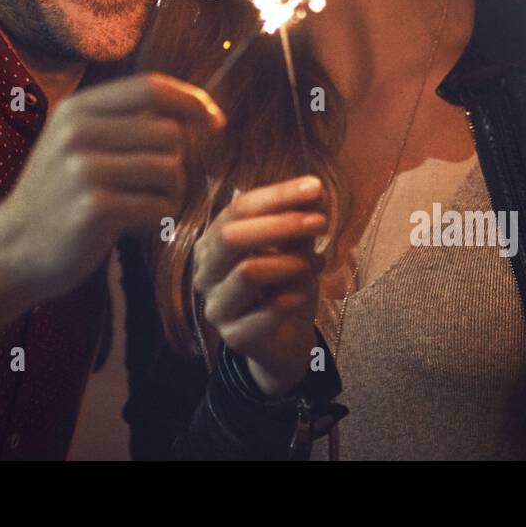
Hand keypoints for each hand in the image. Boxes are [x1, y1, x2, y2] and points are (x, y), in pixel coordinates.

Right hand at [0, 72, 224, 301]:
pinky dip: (159, 217)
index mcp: (76, 109)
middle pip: (169, 132)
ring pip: (170, 169)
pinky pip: (159, 205)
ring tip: (144, 205)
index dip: (191, 100)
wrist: (11, 250)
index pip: (151, 87)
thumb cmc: (56, 197)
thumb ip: (121, 121)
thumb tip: (192, 107)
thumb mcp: (73, 143)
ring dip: (170, 193)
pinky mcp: (96, 208)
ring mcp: (85, 170)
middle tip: (159, 186)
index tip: (214, 121)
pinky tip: (135, 225)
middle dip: (178, 161)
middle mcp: (78, 132)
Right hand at [192, 175, 326, 396]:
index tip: (315, 187)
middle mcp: (205, 272)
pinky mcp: (234, 337)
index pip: (238, 208)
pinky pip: (267, 311)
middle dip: (281, 225)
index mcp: (213, 241)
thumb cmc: (284, 283)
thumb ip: (296, 219)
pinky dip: (294, 295)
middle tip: (320, 221)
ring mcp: (215, 306)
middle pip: (232, 237)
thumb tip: (313, 190)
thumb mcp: (293, 246)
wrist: (285, 339)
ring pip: (249, 272)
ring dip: (292, 263)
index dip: (277, 195)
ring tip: (316, 263)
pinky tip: (306, 291)